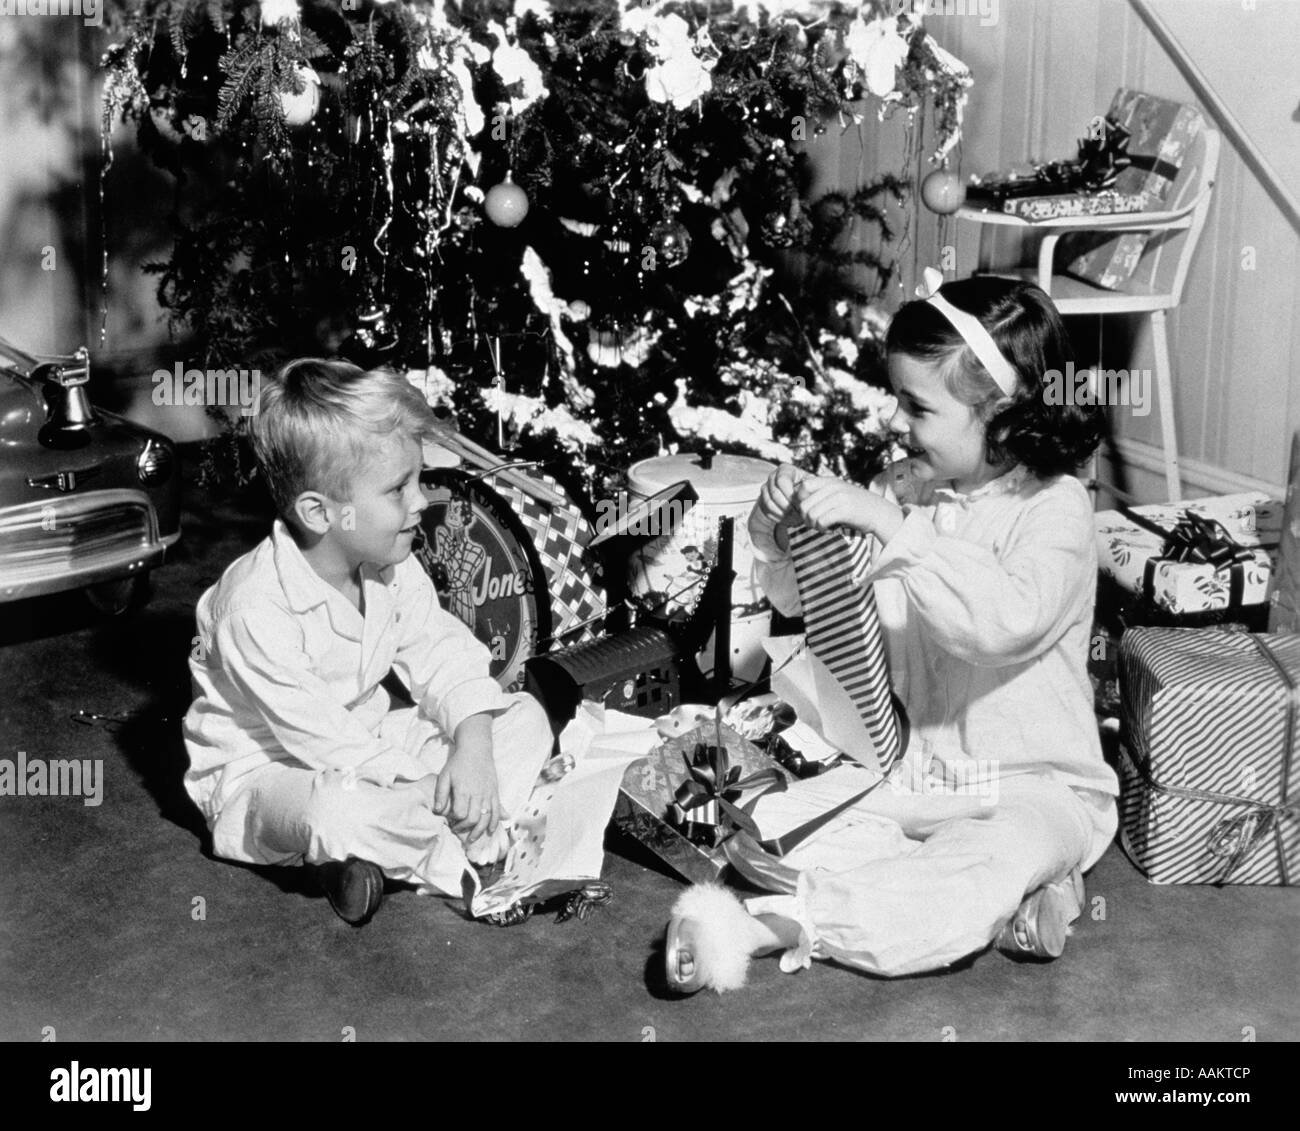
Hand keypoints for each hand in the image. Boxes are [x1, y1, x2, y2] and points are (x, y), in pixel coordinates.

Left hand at [433, 722, 501, 843]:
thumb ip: (440, 793)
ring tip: (472, 839)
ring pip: (486, 817)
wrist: (476, 749)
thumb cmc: (458, 763)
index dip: (455, 821)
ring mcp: (488, 794)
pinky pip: (496, 810)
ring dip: (480, 831)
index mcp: (463, 789)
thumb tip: (438, 811)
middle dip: (465, 828)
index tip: (450, 821)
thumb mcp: (445, 775)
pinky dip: (494, 822)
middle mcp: (477, 793)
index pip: (461, 813)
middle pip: (474, 818)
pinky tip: (490, 830)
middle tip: (457, 830)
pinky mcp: (495, 792)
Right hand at [754, 464, 809, 528]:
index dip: (790, 494)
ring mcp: (766, 489)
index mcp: (784, 470)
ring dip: (783, 513)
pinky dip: (779, 517)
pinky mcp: (762, 501)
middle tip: (798, 513)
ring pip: (769, 503)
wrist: (801, 496)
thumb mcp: (812, 484)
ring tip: (795, 517)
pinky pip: (767, 511)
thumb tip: (802, 494)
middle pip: (775, 493)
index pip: (782, 480)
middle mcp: (772, 477)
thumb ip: (809, 487)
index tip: (799, 502)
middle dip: (788, 506)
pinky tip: (789, 518)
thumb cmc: (807, 489)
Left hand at [791, 477, 901, 540]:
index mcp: (830, 481)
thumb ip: (822, 494)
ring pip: (811, 514)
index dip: (801, 501)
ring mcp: (840, 498)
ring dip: (814, 525)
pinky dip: (823, 529)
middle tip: (816, 524)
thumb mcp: (839, 494)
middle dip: (806, 519)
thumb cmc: (856, 507)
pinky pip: (821, 521)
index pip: (803, 486)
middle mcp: (834, 487)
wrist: (880, 513)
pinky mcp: (845, 510)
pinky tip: (830, 529)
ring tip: (823, 527)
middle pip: (803, 505)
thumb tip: (797, 502)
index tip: (809, 511)